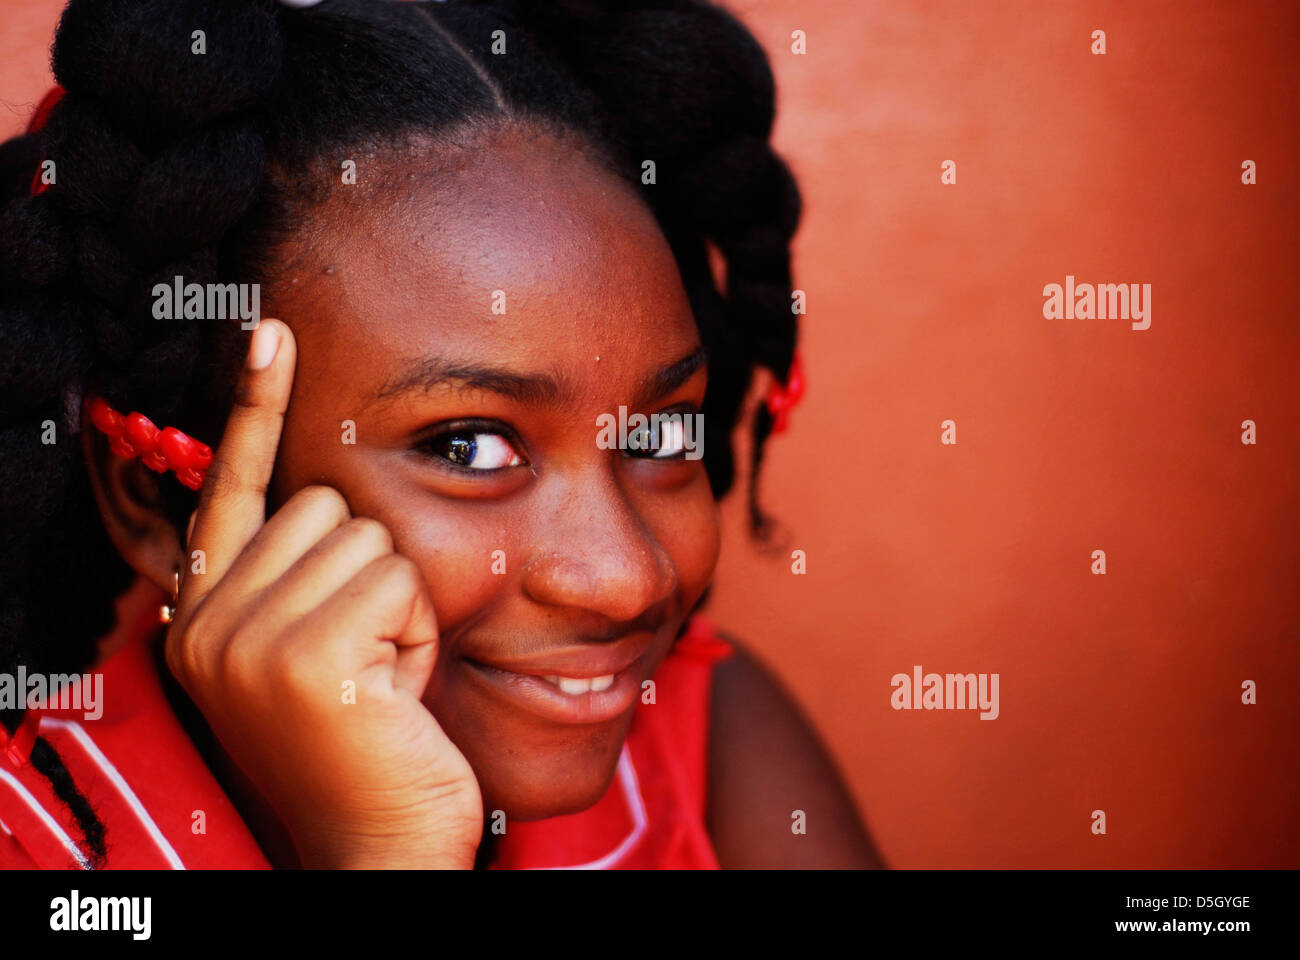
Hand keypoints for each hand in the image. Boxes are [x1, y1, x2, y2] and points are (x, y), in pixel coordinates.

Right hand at [165, 319, 481, 868]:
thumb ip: (302, 579)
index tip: (269, 333)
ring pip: (370, 538)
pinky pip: (400, 579)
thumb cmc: (370, 745)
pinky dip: (419, 630)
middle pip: (326, 507)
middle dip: (372, 574)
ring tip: (383, 676)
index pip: (230, 490)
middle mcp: (208, 624)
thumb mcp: (319, 653)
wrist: (382, 844)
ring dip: (400, 605)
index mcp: (205, 619)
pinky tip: (398, 688)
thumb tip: (329, 493)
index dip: (251, 409)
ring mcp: (246, 639)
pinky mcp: (303, 654)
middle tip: (370, 658)